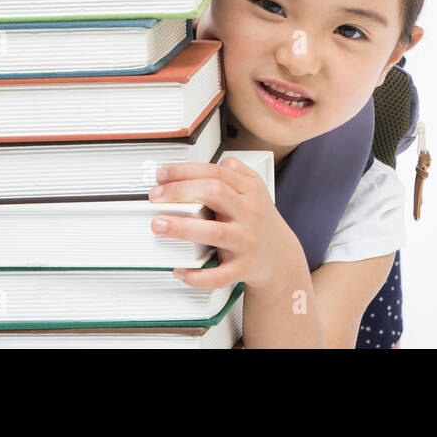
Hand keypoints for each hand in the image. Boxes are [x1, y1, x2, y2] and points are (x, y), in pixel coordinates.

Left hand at [149, 157, 304, 291]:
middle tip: (155, 196)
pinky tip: (180, 270)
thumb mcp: (257, 190)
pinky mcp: (243, 268)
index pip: (216, 173)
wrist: (281, 257)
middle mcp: (249, 214)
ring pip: (215, 232)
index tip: (162, 175)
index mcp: (250, 191)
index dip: (186, 171)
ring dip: (183, 228)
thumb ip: (239, 172)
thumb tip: (219, 161)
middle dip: (181, 192)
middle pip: (215, 194)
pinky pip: (219, 274)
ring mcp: (246, 241)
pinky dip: (198, 275)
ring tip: (158, 225)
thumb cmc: (260, 222)